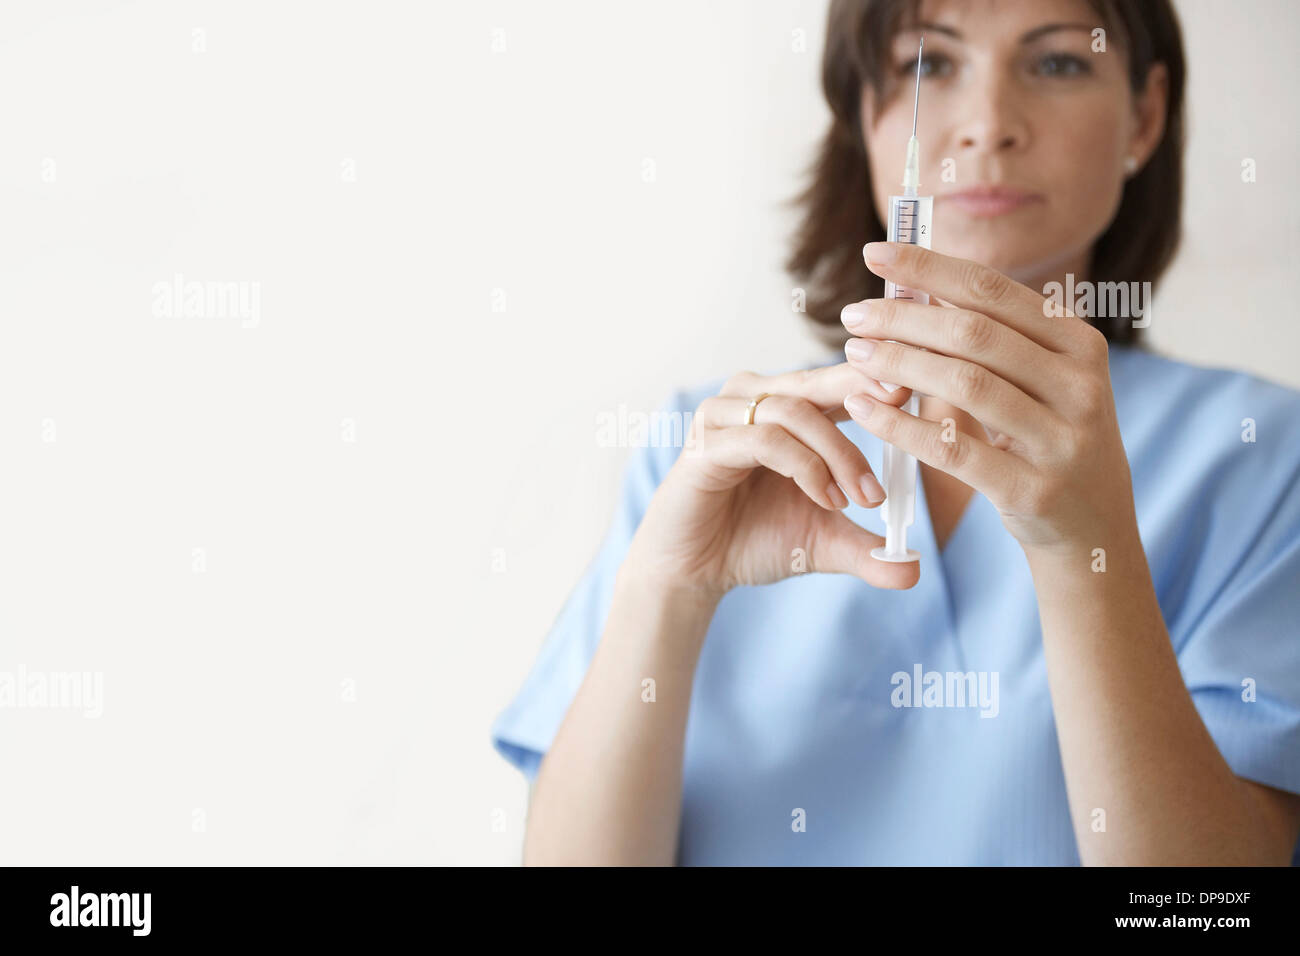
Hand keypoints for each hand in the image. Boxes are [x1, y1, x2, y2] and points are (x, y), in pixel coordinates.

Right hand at [628, 364, 921, 598]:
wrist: (693, 571)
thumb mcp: (824, 542)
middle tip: (903, 416)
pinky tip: (825, 498)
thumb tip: (914, 569)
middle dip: (865, 397)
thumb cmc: (753, 541)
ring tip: (862, 498)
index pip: (836, 378)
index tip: (920, 393)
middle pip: (819, 382)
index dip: (877, 378)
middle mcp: (751, 398)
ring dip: (838, 453)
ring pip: (795, 413)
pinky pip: (766, 440)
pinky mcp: (706, 444)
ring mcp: (724, 417)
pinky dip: (804, 467)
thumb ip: (868, 549)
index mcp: (783, 406)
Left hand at [839, 241, 1137, 554]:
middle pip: (974, 334)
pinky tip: (862, 410)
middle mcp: (1079, 385)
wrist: (1092, 525)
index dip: (929, 267)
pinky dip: (899, 426)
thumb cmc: (1046, 439)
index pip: (993, 291)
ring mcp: (1061, 440)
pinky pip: (953, 450)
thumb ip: (989, 338)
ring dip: (899, 364)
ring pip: (965, 385)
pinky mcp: (1033, 490)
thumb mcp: (1038, 381)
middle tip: (853, 315)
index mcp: (1078, 343)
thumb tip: (913, 283)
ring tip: (855, 354)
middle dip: (904, 318)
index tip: (875, 251)